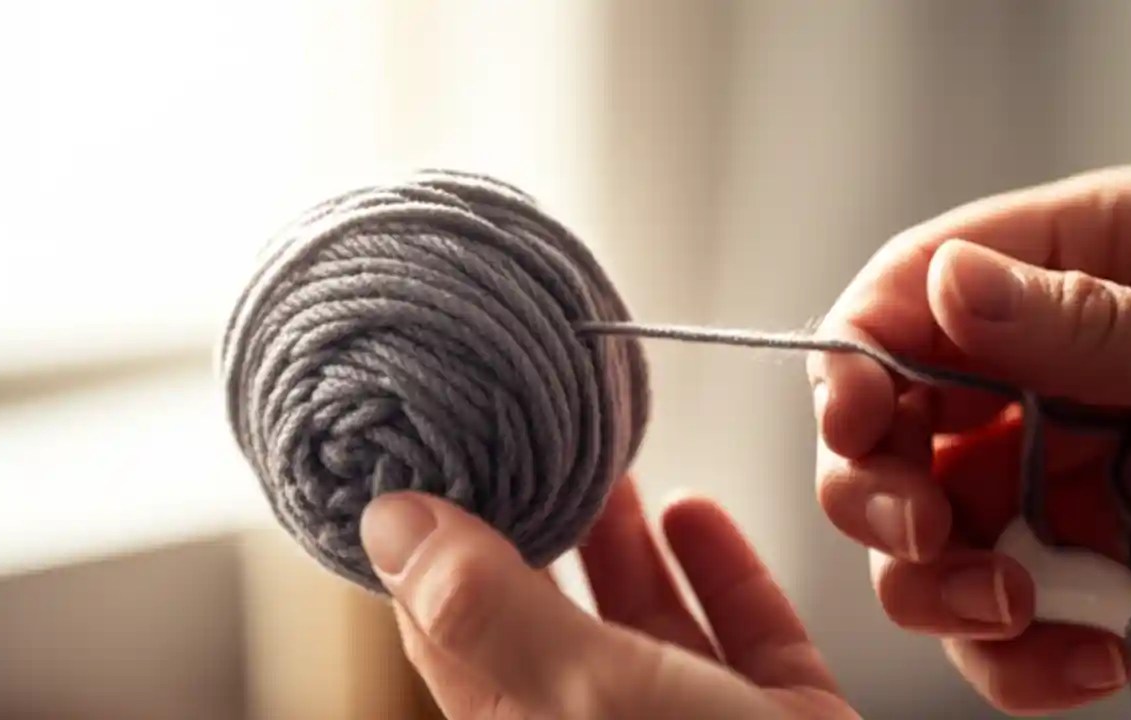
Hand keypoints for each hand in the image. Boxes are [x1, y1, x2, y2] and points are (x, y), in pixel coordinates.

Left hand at [359, 478, 859, 718]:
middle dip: (536, 522)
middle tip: (527, 434)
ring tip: (601, 457)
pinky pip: (743, 634)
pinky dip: (719, 569)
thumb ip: (489, 611)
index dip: (436, 541)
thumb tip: (388, 521)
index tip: (436, 454)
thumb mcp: (588, 702)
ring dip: (621, 537)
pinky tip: (694, 510)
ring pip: (643, 621)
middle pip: (549, 613)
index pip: (451, 628)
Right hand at [808, 165, 1130, 714]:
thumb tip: (942, 283)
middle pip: (886, 415)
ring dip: (935, 586)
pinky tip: (1082, 657)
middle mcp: (1040, 359)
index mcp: (1078, 260)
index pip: (908, 288)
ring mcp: (1048, 461)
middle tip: (925, 539)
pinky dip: (1013, 654)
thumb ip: (1088, 323)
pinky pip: (988, 611)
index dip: (855, 355)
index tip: (854, 424)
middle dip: (879, 486)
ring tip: (1010, 614)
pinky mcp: (1069, 554)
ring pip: (916, 527)